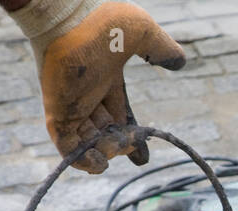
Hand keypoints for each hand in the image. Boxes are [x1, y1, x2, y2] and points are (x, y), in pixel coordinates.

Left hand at [9, 0, 186, 172]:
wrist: (71, 18)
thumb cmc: (104, 23)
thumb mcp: (144, 34)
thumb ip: (163, 49)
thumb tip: (180, 62)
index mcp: (107, 80)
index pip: (120, 116)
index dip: (131, 136)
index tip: (141, 156)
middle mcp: (88, 95)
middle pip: (106, 132)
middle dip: (120, 145)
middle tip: (129, 143)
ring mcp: (71, 105)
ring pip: (89, 142)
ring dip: (105, 153)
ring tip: (115, 146)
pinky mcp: (57, 114)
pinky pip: (67, 148)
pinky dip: (83, 161)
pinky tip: (100, 164)